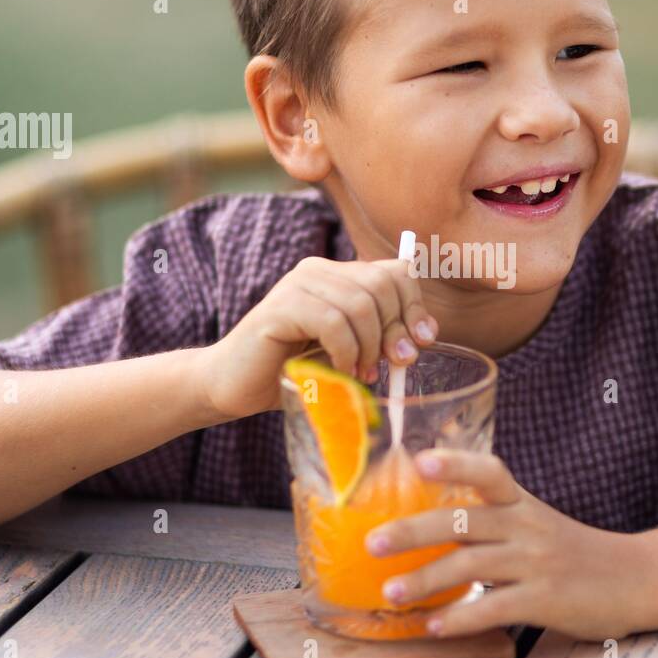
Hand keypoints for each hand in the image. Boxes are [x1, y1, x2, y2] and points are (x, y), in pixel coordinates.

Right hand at [200, 256, 437, 420]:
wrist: (234, 386)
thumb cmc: (295, 373)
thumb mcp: (348, 353)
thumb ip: (380, 339)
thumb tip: (423, 336)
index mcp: (338, 275)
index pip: (396, 272)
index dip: (415, 306)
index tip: (422, 342)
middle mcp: (319, 270)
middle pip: (382, 284)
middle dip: (394, 329)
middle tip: (389, 366)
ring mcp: (298, 285)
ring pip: (360, 303)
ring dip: (369, 346)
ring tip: (360, 374)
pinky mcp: (280, 307)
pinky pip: (332, 321)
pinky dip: (345, 352)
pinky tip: (340, 371)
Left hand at [365, 449, 648, 642]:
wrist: (635, 578)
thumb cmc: (572, 551)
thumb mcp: (534, 521)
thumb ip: (490, 519)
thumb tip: (423, 524)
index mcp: (521, 503)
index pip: (488, 472)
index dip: (456, 463)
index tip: (420, 460)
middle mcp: (527, 526)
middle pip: (463, 522)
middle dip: (414, 531)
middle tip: (373, 542)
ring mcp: (537, 563)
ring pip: (471, 567)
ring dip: (426, 581)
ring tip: (391, 592)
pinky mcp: (547, 599)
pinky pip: (495, 608)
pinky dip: (461, 619)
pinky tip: (434, 626)